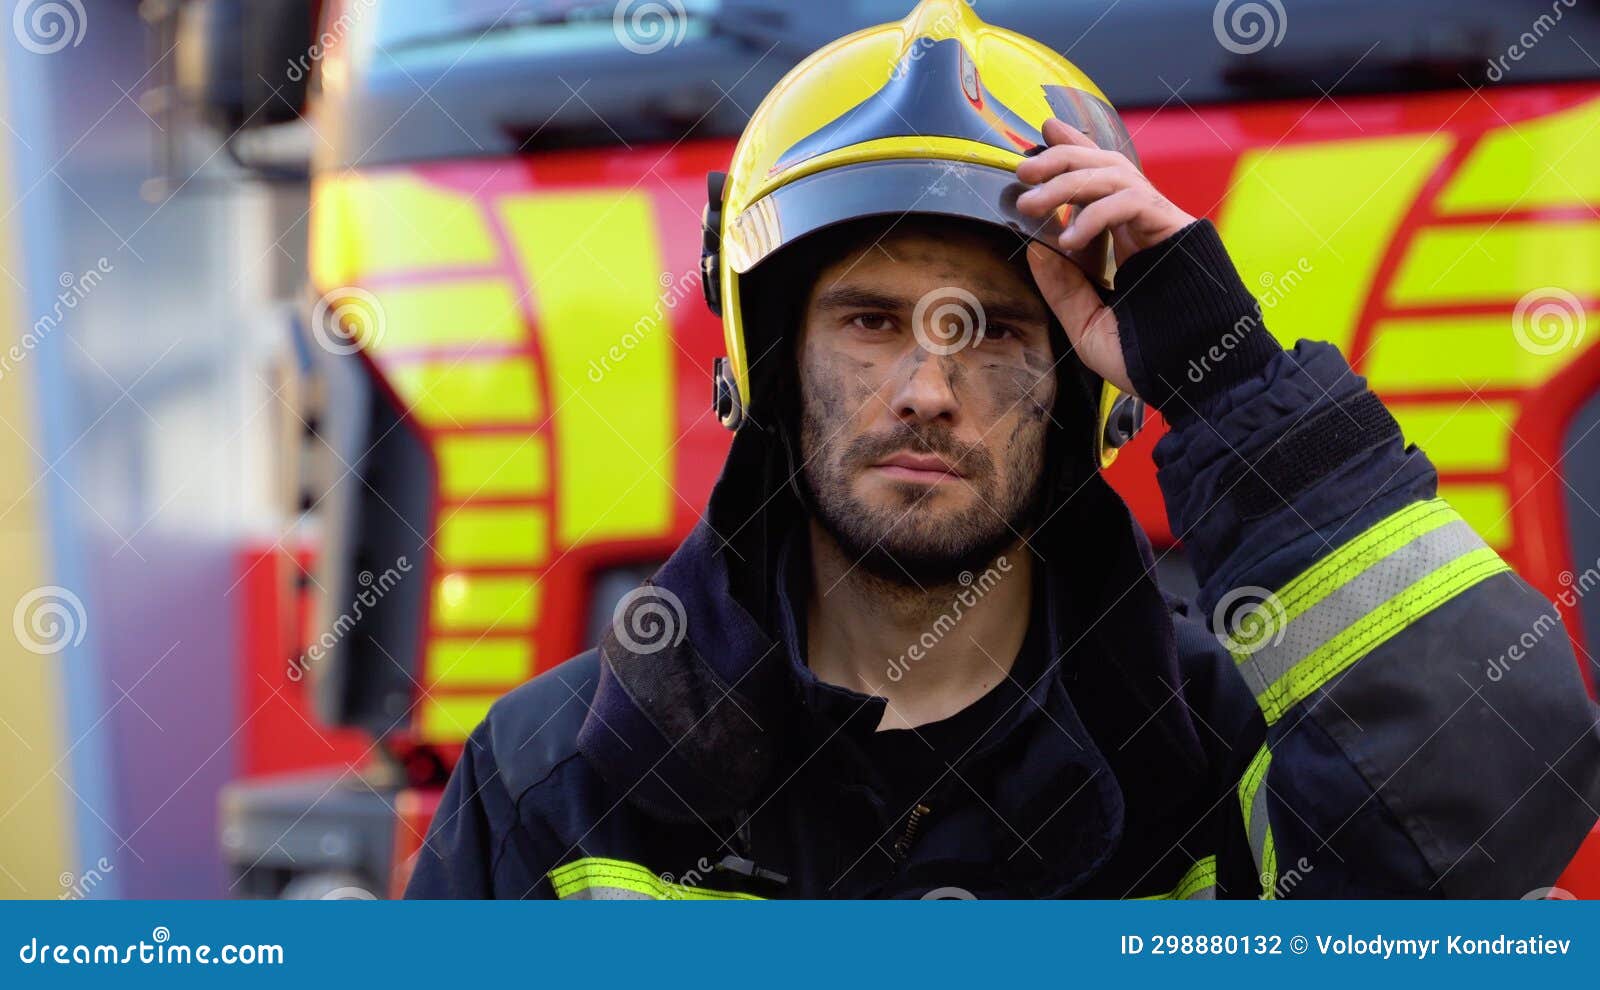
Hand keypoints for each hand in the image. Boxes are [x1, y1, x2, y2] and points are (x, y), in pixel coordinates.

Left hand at [1014, 118, 1197, 395]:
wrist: (1200, 383)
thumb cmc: (1149, 361)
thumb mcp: (1087, 325)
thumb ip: (1063, 287)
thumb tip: (1034, 246)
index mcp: (1127, 242)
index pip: (1099, 182)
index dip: (1073, 151)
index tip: (1041, 135)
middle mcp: (1145, 226)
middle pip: (1104, 165)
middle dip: (1060, 160)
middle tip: (1022, 173)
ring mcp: (1163, 225)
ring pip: (1116, 174)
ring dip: (1068, 180)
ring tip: (1032, 204)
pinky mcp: (1178, 231)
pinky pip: (1134, 200)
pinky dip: (1097, 211)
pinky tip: (1070, 237)